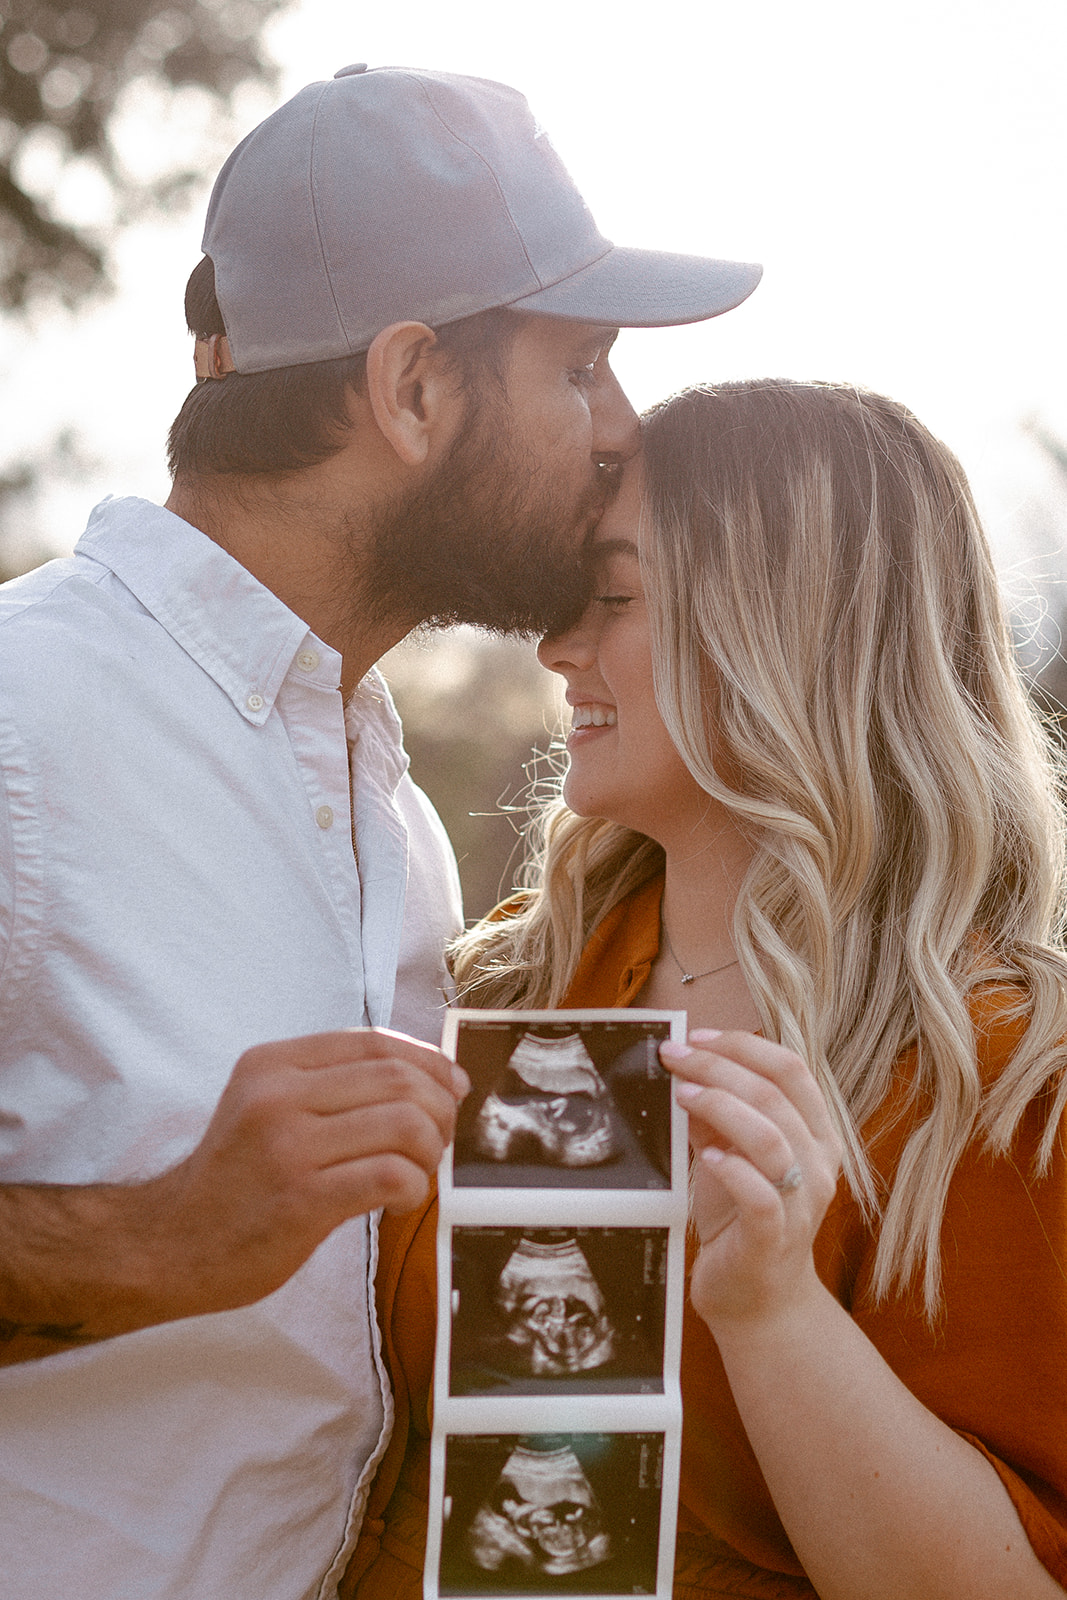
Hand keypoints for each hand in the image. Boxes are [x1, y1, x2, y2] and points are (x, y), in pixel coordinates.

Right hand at [141, 1028, 467, 1320]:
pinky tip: (399, 1202)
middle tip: (438, 1141)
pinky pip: (390, 1176)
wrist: (167, 1245)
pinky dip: (413, 1188)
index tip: (453, 1086)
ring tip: (417, 1174)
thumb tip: (425, 1077)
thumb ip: (328, 1086)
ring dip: (431, 1152)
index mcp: (272, 1064)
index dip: (429, 1060)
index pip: (374, 1042)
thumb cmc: (233, 1180)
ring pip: (405, 1124)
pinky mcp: (302, 1200)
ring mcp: (288, 1147)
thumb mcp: (265, 1107)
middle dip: (439, 1109)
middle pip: (399, 1079)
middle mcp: (278, 1095)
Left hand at [659, 1029, 840, 1331]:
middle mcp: (818, 1165)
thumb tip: (685, 1069)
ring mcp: (800, 1204)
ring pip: (771, 1138)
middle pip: (776, 1095)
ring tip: (682, 1095)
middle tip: (674, 1057)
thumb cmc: (742, 1220)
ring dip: (721, 1107)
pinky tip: (707, 1155)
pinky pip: (761, 1195)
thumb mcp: (729, 1155)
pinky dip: (732, 1169)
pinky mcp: (773, 1238)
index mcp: (815, 1135)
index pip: (792, 1069)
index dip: (743, 1045)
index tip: (698, 1037)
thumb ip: (716, 1116)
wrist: (756, 1299)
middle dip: (719, 1067)